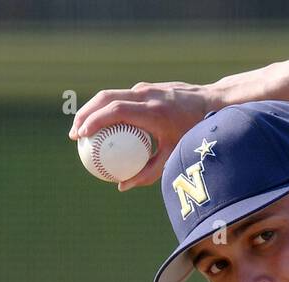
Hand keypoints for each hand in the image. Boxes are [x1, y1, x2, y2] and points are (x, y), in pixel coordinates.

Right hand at [69, 82, 213, 190]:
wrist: (214, 103)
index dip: (96, 120)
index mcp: (153, 110)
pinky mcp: (147, 88)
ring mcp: (146, 88)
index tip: (81, 135)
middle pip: (105, 97)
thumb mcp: (175, 156)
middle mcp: (147, 94)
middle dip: (85, 113)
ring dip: (93, 109)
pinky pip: (121, 97)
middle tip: (74, 134)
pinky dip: (107, 109)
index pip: (116, 110)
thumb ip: (149, 172)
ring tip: (81, 130)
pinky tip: (103, 126)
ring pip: (110, 94)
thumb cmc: (196, 133)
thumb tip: (123, 186)